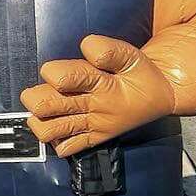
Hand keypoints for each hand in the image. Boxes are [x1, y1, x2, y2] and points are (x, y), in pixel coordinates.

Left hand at [20, 34, 175, 156]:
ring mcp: (93, 127)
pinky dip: (54, 140)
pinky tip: (58, 125)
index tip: (53, 69)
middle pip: (46, 106)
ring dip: (38, 120)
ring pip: (50, 131)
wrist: (162, 96)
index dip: (51, 71)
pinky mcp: (94, 139)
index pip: (63, 79)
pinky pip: (66, 148)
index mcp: (102, 85)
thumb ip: (107, 50)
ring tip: (44, 110)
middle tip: (40, 90)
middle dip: (34, 97)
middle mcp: (94, 108)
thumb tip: (85, 46)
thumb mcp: (131, 55)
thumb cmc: (140, 73)